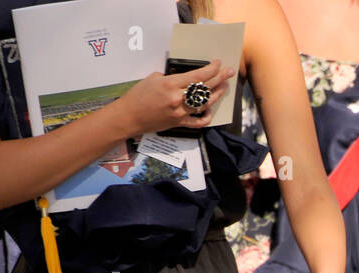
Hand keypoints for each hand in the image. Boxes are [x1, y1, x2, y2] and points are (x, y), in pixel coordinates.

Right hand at [111, 60, 233, 138]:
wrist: (128, 117)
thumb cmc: (137, 96)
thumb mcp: (152, 79)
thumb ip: (170, 78)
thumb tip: (183, 79)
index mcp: (170, 85)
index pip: (197, 76)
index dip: (211, 69)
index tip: (218, 63)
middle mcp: (178, 99)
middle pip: (204, 88)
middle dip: (219, 78)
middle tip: (229, 72)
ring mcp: (180, 113)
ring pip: (205, 104)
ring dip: (217, 94)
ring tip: (225, 86)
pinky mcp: (179, 124)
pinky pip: (199, 122)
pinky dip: (207, 116)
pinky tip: (210, 109)